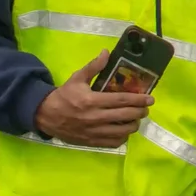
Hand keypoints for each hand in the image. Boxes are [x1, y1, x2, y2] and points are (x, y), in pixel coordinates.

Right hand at [33, 52, 148, 147]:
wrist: (46, 116)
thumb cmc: (64, 96)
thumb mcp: (77, 78)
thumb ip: (93, 66)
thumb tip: (106, 52)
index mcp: (92, 101)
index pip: (121, 101)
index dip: (138, 100)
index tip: (149, 98)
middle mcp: (95, 118)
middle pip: (126, 116)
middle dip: (140, 112)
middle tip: (146, 108)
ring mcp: (94, 132)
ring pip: (122, 132)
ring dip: (133, 125)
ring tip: (136, 119)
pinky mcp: (92, 142)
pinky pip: (113, 143)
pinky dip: (122, 137)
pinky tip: (124, 130)